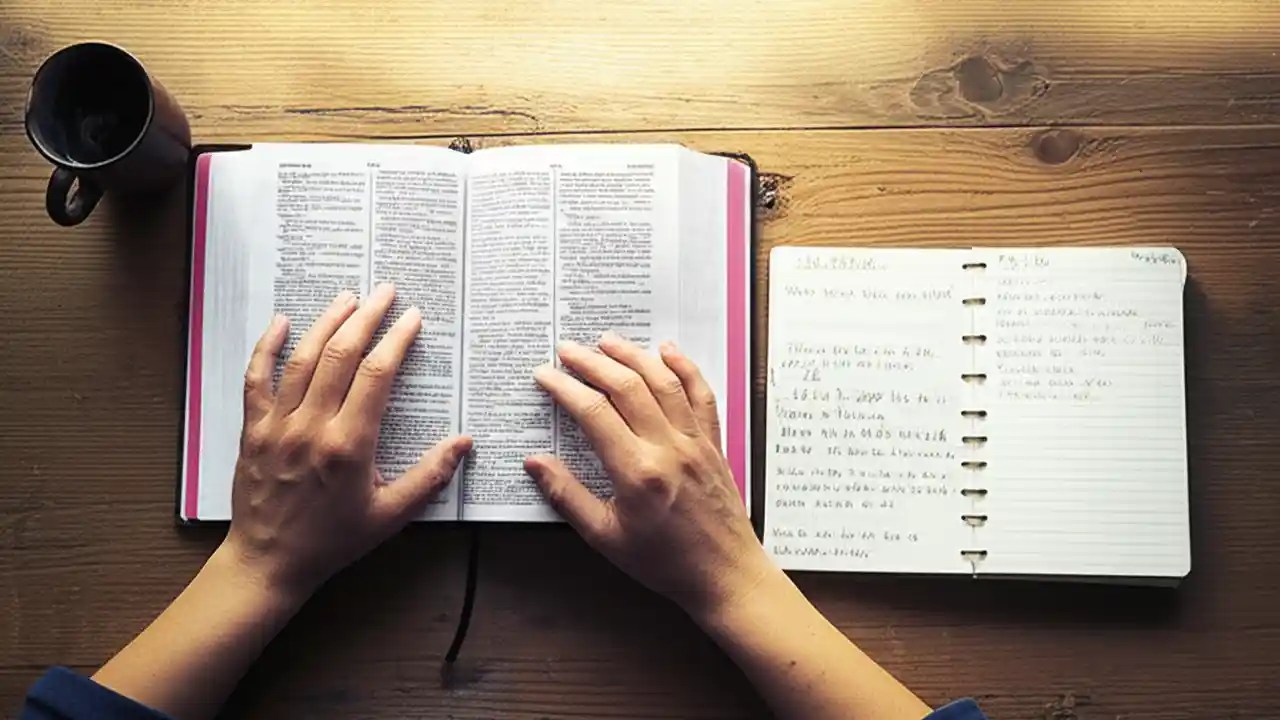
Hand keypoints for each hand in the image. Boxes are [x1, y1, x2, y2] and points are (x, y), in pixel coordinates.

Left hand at [224, 284, 471, 600]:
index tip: (412, 318)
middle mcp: (311, 427)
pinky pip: (257, 379)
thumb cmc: (333, 541)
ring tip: (347, 297)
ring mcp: (278, 425)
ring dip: (327, 322)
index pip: (376, 375)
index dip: (396, 340)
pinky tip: (281, 322)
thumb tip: (464, 443)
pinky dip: (267, 347)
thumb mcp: (391, 516)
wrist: (270, 562)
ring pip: (302, 359)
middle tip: (385, 291)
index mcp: (348, 445)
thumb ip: (429, 477)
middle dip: (366, 317)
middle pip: (341, 355)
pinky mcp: (254, 430)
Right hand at [525, 332, 775, 621]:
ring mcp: (695, 442)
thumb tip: (534, 462)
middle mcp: (668, 448)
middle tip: (567, 349)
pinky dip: (685, 368)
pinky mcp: (713, 444)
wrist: (723, 575)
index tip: (544, 375)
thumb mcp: (605, 537)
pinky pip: (701, 396)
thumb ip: (567, 495)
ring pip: (663, 383)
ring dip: (633, 356)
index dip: (565, 388)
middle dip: (593, 362)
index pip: (594, 413)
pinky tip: (667, 351)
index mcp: (636, 472)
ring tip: (607, 341)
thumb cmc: (663, 562)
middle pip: (627, 387)